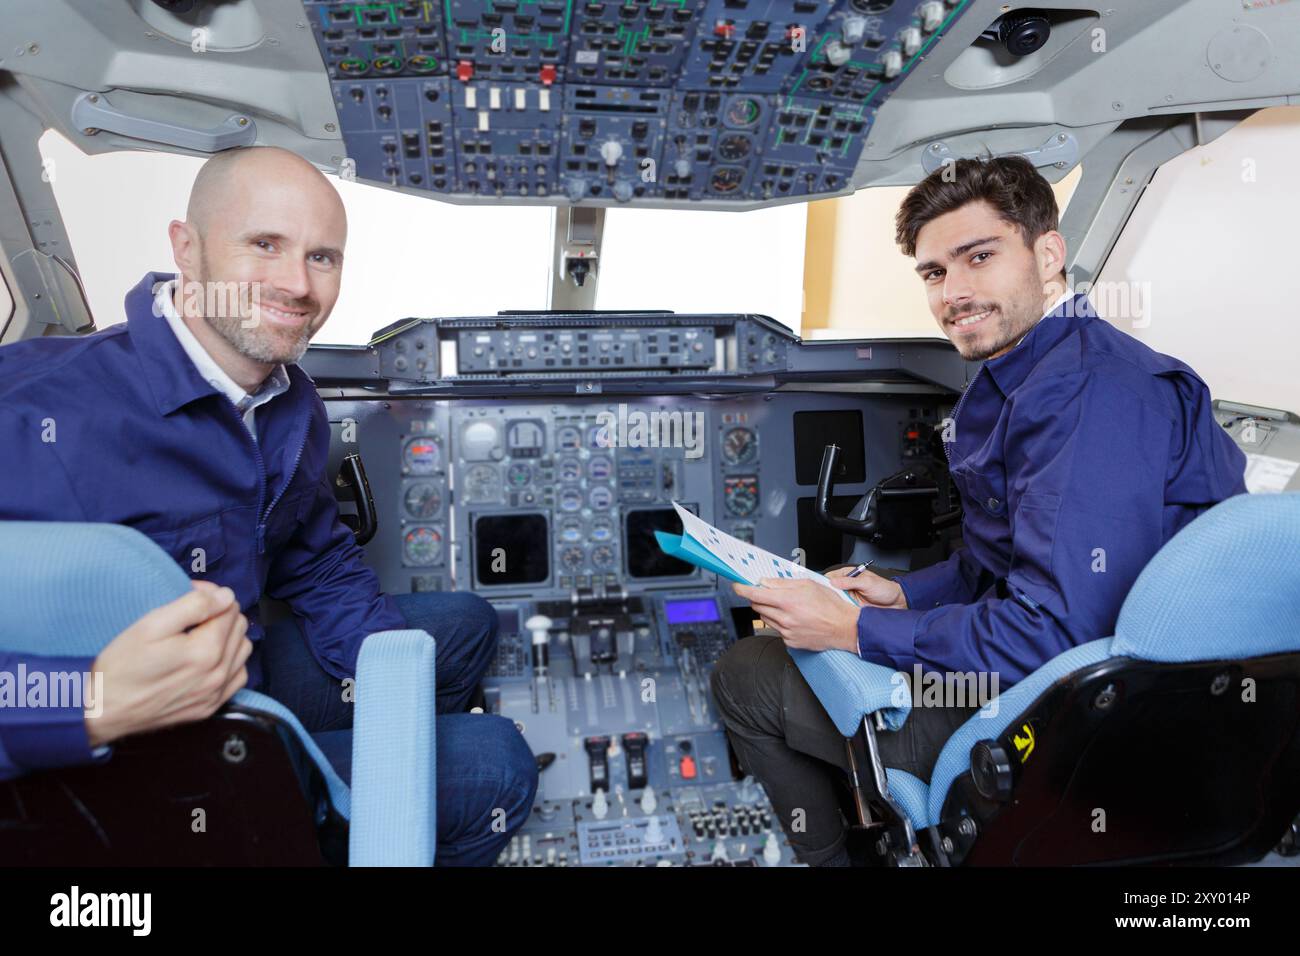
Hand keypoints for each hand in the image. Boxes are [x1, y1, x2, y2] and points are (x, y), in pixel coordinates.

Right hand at [85, 581, 252, 747]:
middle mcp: (218, 674)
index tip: (190, 596)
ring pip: (243, 651)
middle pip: (239, 627)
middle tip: (192, 614)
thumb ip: (193, 606)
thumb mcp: (150, 625)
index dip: (211, 596)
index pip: (230, 607)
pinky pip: (238, 677)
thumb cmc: (120, 667)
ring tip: (200, 635)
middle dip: (220, 613)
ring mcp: (216, 694)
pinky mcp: (210, 707)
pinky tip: (208, 659)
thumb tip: (225, 596)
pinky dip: (229, 663)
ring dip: (228, 637)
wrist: (100, 710)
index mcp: (207, 650)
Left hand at [732, 578, 860, 651]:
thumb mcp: (808, 585)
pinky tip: (794, 619)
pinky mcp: (790, 642)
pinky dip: (779, 622)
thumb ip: (783, 583)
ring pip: (765, 618)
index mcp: (788, 601)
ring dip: (769, 610)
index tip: (737, 586)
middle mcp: (785, 618)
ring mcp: (787, 632)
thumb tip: (764, 582)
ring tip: (786, 606)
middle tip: (767, 593)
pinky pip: (776, 629)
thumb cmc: (830, 605)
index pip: (755, 594)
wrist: (844, 628)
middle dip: (758, 598)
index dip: (742, 589)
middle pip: (757, 606)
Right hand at [825, 566, 908, 609]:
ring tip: (830, 609)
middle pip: (829, 590)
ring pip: (834, 601)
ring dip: (832, 605)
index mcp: (848, 575)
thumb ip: (851, 582)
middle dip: (826, 595)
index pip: (830, 577)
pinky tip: (838, 614)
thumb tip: (834, 581)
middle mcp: (846, 586)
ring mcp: (848, 598)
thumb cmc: (885, 589)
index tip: (819, 589)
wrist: (896, 603)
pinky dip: (839, 613)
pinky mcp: (851, 608)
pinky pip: (841, 610)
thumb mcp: (868, 583)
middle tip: (823, 601)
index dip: (823, 582)